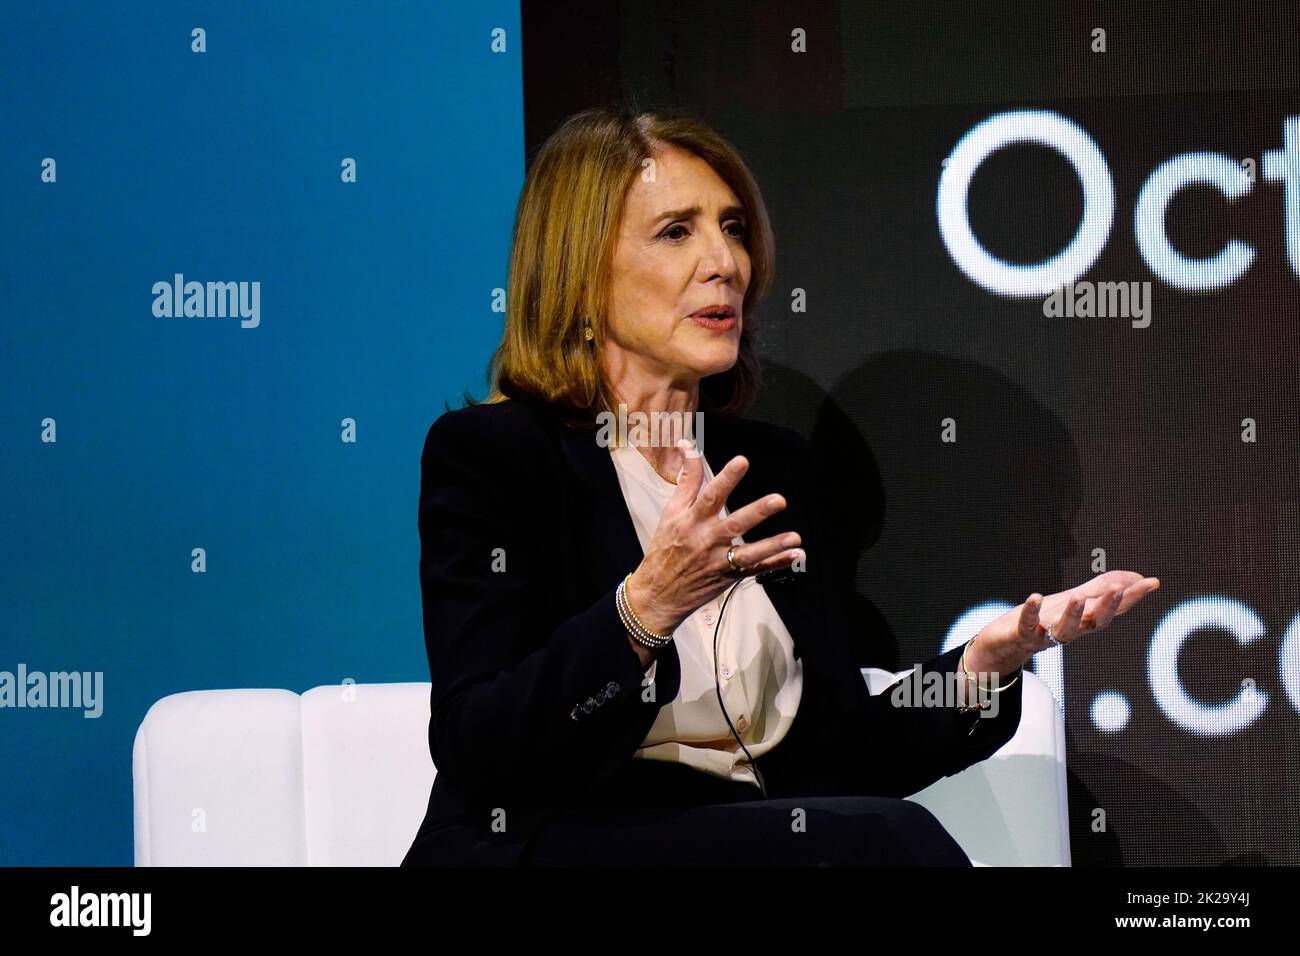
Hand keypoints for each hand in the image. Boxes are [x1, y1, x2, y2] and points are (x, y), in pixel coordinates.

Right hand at [626, 438, 803, 635]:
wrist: (658, 595)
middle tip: (779, 500)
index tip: (742, 461)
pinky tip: (795, 555)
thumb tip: (687, 447)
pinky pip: (756, 570)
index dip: (726, 478)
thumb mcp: (670, 514)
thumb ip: (686, 481)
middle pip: (734, 524)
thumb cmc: (664, 550)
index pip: (709, 496)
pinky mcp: (729, 577)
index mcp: (690, 522)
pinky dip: (777, 564)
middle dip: (757, 512)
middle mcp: (705, 541)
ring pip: (749, 553)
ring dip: (773, 545)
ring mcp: (719, 562)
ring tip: (794, 537)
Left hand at [967, 571, 1161, 675]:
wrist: (1005, 643)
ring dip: (1072, 614)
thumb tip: (1137, 577)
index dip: (1133, 597)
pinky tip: (1035, 596)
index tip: (1152, 582)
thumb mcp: (1074, 601)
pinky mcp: (1022, 635)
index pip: (1113, 609)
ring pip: (1064, 630)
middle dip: (1107, 607)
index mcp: (1084, 621)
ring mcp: (1046, 635)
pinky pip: (1028, 625)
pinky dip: (1032, 612)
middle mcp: (1070, 631)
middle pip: (1094, 623)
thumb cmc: (1043, 621)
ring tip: (1077, 597)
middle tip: (1119, 589)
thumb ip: (1102, 589)